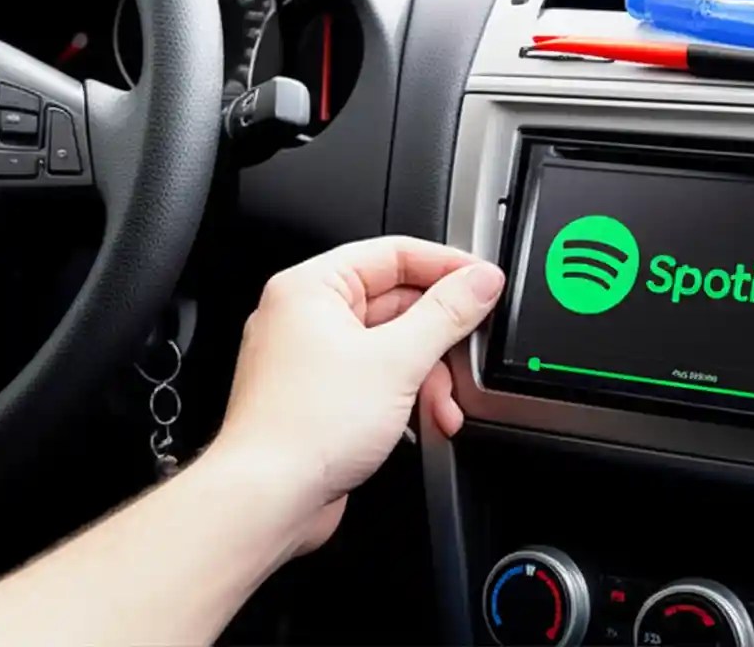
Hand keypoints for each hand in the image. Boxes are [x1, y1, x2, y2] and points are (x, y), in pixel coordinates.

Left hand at [211, 237, 503, 550]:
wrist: (268, 499)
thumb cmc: (303, 429)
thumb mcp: (397, 360)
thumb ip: (447, 314)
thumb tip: (480, 281)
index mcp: (313, 288)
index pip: (394, 253)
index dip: (446, 266)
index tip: (484, 282)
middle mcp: (307, 317)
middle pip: (399, 303)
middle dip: (440, 339)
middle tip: (470, 351)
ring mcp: (314, 359)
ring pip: (394, 346)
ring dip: (430, 377)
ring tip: (444, 405)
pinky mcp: (324, 398)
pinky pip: (380, 379)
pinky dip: (408, 396)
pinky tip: (426, 421)